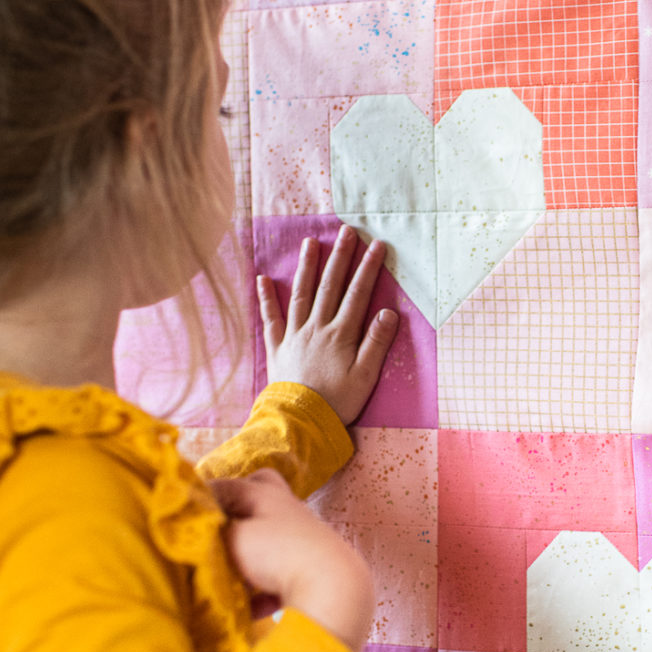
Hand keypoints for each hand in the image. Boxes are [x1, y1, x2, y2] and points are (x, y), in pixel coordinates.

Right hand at [211, 468, 375, 651]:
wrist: (333, 590)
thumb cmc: (277, 555)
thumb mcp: (233, 538)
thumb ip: (211, 530)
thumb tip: (198, 528)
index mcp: (265, 495)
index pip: (227, 484)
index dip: (201, 497)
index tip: (182, 516)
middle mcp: (287, 510)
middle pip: (260, 491)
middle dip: (236, 507)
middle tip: (216, 528)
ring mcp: (304, 538)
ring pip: (270, 537)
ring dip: (249, 556)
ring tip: (231, 577)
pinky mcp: (313, 570)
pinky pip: (283, 574)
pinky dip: (266, 590)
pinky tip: (256, 609)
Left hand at [258, 226, 397, 424]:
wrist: (300, 421)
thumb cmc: (337, 402)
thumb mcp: (366, 375)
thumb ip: (376, 342)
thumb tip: (388, 312)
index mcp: (340, 334)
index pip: (357, 293)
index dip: (368, 268)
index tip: (377, 245)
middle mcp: (316, 328)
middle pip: (330, 286)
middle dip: (340, 257)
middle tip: (346, 231)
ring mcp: (294, 335)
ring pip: (301, 294)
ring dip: (307, 267)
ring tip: (311, 243)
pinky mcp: (277, 348)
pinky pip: (270, 318)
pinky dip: (265, 298)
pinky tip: (263, 279)